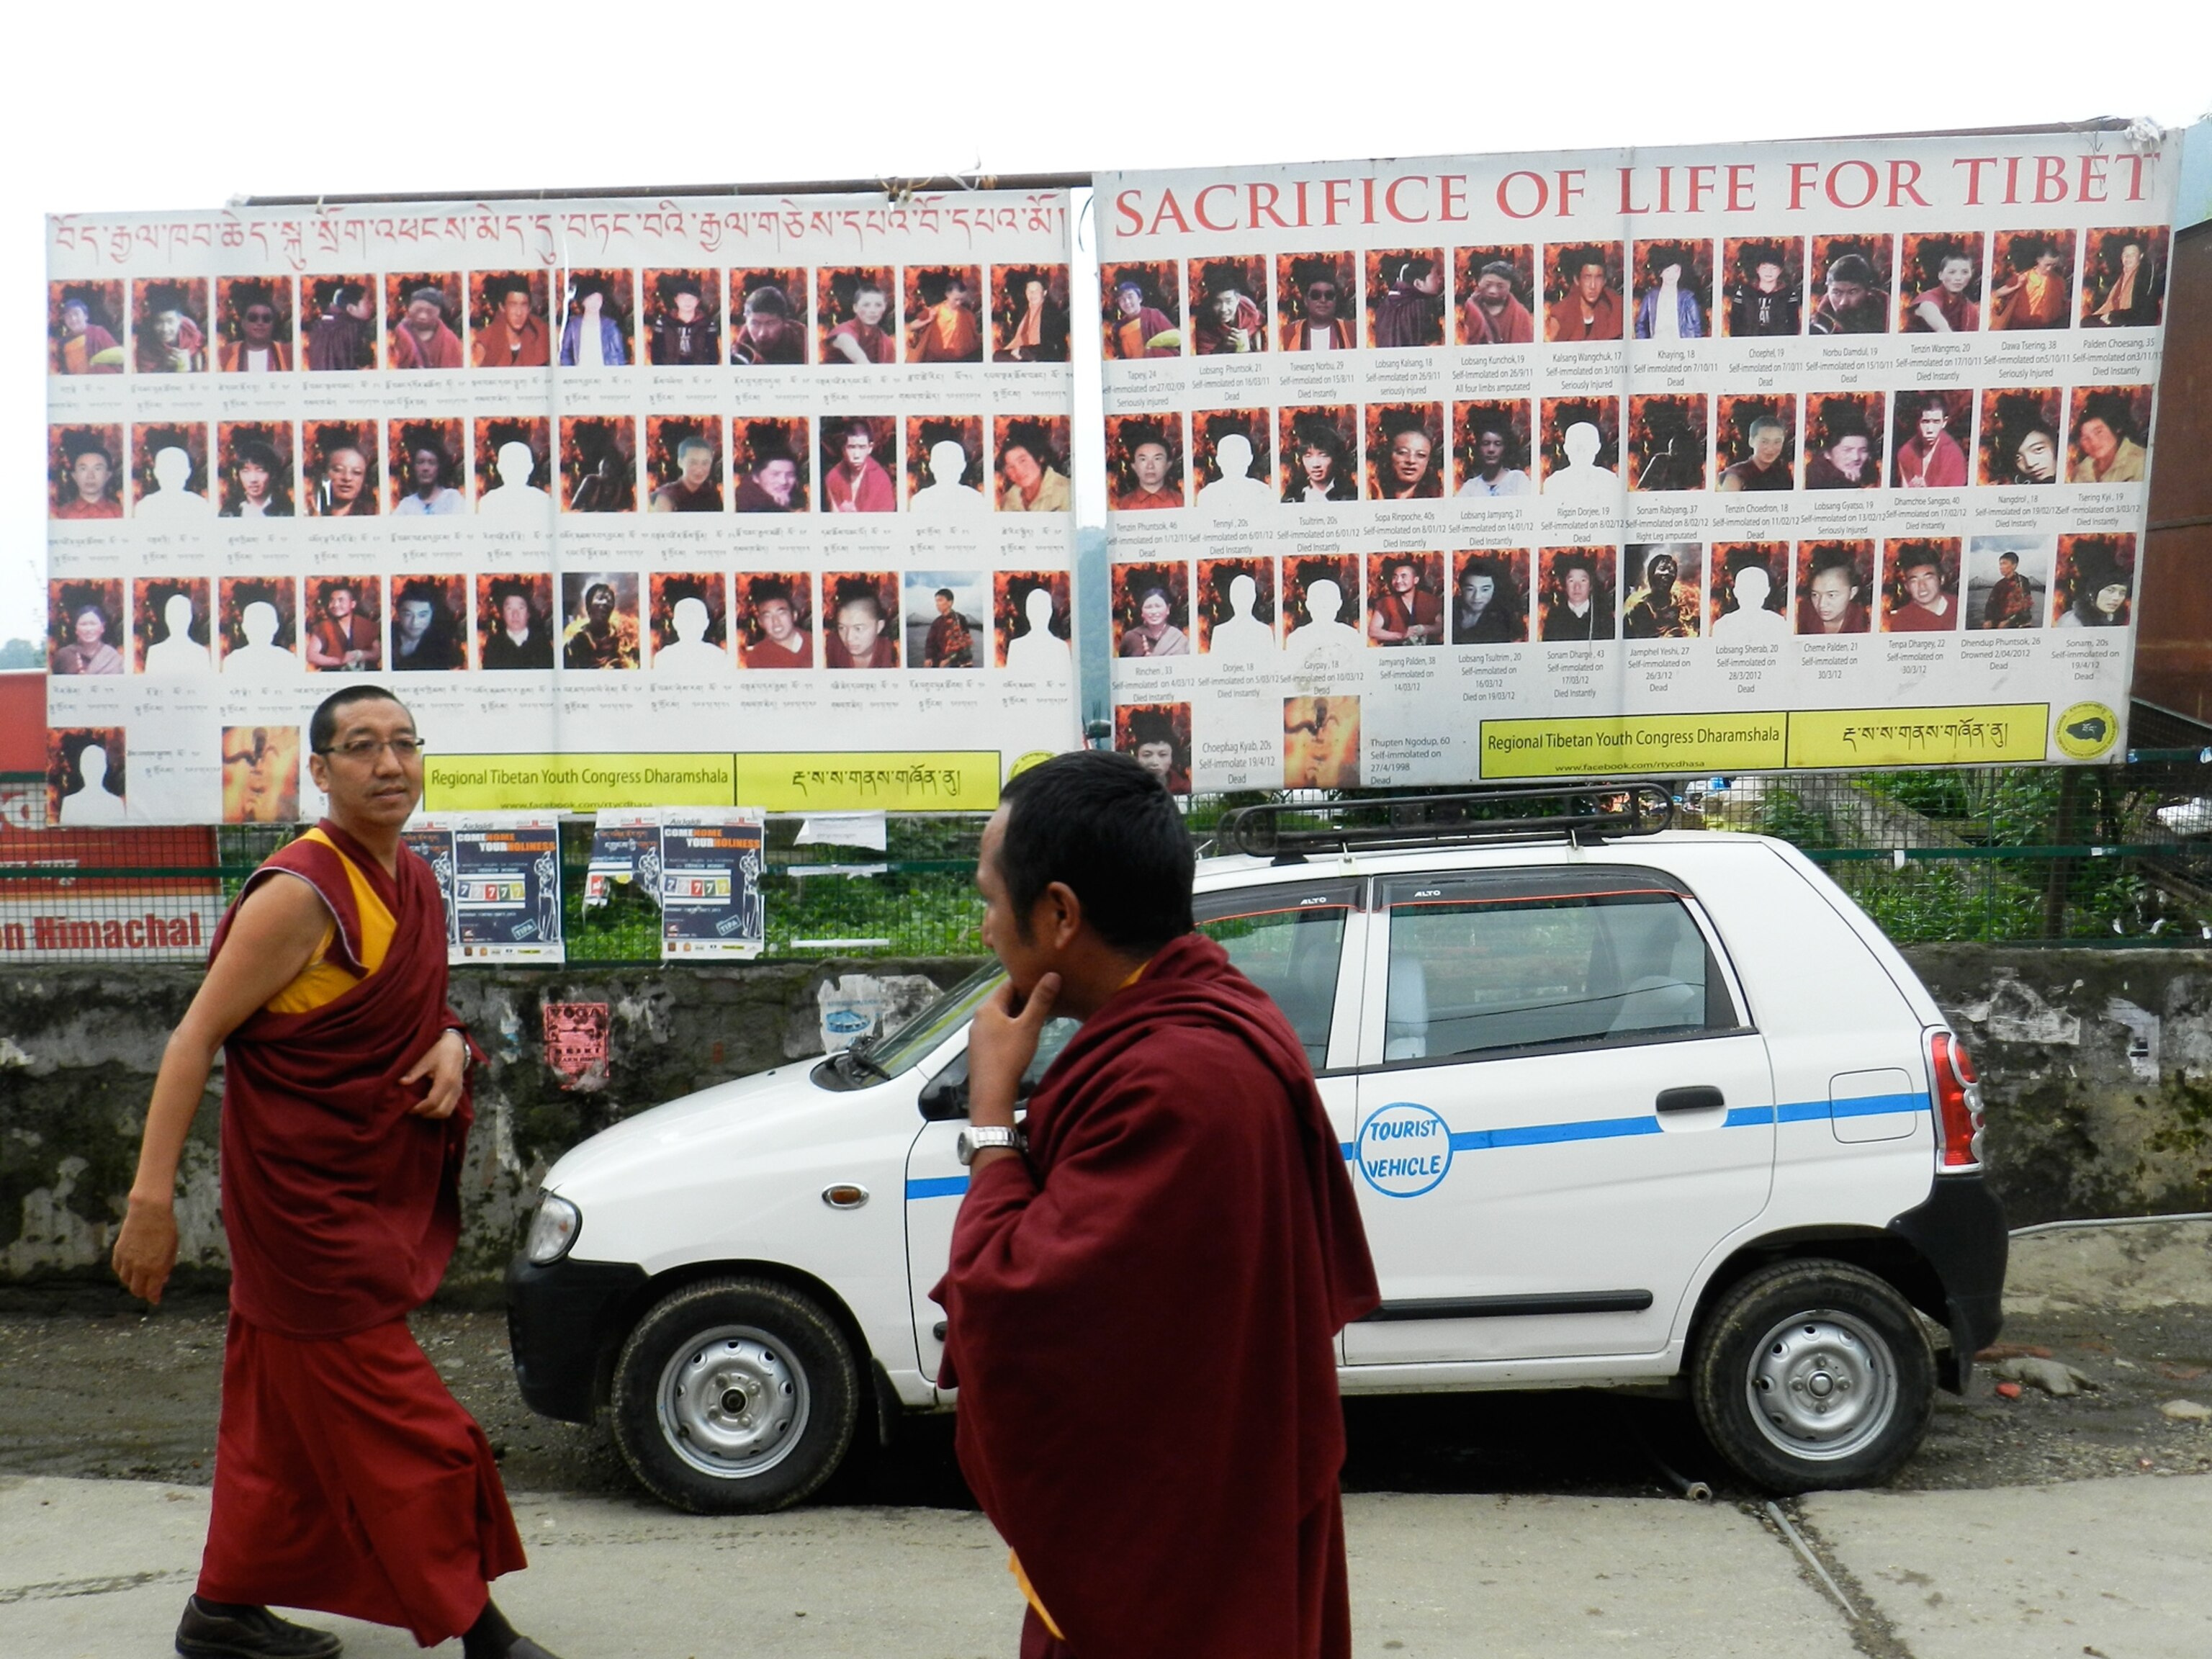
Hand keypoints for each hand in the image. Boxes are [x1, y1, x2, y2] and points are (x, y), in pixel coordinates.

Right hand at [113, 1198, 178, 1304]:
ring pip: (125, 1280)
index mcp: (156, 1268)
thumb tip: (162, 1279)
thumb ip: (166, 1266)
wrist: (149, 1212)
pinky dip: (123, 1272)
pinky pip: (117, 1268)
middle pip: (137, 1289)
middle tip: (147, 1292)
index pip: (152, 1291)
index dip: (154, 1297)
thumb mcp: (171, 1250)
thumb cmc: (166, 1229)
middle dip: (142, 1293)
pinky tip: (128, 1270)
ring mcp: (127, 1260)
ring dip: (132, 1282)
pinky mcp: (118, 1252)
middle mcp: (140, 1268)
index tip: (155, 1300)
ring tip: (139, 1280)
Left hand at [401, 1028, 467, 1118]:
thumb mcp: (425, 1059)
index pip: (433, 1102)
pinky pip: (450, 1108)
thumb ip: (414, 1072)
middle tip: (413, 1110)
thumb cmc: (439, 1050)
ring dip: (433, 1114)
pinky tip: (429, 1105)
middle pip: (442, 1111)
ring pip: (447, 1112)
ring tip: (421, 1109)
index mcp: (446, 1080)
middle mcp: (454, 1088)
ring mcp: (458, 1091)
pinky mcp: (459, 1092)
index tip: (408, 1109)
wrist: (455, 1045)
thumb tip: (401, 1082)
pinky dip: (439, 1110)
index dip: (420, 1108)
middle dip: (427, 1114)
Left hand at [965, 974, 1059, 1127]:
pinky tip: (1022, 1038)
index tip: (1043, 981)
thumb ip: (1041, 1001)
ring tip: (1037, 1018)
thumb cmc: (1009, 1056)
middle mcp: (978, 1018)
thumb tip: (1052, 975)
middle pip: (1003, 1002)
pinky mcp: (979, 1051)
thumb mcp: (1029, 1026)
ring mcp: (977, 1036)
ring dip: (1017, 1016)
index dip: (1026, 982)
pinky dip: (1010, 1030)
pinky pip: (996, 1032)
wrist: (991, 1093)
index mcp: (987, 1008)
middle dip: (1023, 1000)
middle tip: (1045, 999)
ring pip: (1000, 1018)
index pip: (1008, 985)